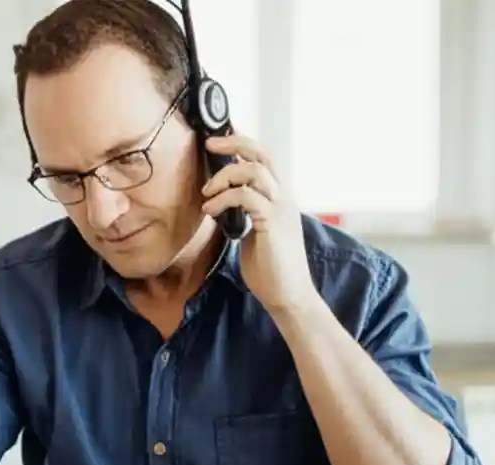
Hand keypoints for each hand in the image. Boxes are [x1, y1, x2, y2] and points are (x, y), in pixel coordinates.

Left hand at [200, 134, 316, 313]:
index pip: (264, 159)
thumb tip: (222, 203)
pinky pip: (245, 196)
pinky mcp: (272, 222)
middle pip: (261, 154)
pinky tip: (210, 211)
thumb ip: (244, 214)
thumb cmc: (270, 268)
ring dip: (224, 176)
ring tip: (207, 193)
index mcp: (280, 198)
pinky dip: (223, 199)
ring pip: (253, 171)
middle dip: (234, 143)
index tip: (220, 139)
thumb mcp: (253, 233)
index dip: (242, 144)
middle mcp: (283, 197)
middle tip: (210, 144)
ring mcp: (280, 208)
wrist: (288, 295)